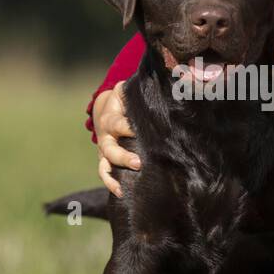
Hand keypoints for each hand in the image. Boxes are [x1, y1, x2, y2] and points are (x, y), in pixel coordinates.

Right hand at [94, 80, 140, 197]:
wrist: (105, 108)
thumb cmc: (125, 99)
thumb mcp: (129, 90)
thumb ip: (141, 89)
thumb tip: (170, 81)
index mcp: (112, 116)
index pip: (118, 124)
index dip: (127, 128)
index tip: (137, 132)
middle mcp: (105, 135)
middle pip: (111, 148)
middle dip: (123, 156)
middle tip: (139, 163)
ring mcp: (104, 149)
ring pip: (105, 162)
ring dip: (115, 173)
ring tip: (125, 185)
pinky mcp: (105, 158)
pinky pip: (104, 172)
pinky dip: (110, 183)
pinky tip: (121, 192)